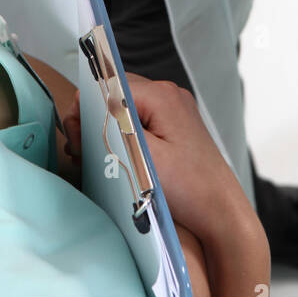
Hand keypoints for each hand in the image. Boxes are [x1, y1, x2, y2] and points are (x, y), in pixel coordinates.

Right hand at [63, 74, 253, 240]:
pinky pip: (140, 119)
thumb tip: (88, 103)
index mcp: (160, 95)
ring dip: (109, 128)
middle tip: (84, 152)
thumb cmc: (190, 188)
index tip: (77, 139)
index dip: (85, 110)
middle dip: (94, 120)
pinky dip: (125, 135)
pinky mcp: (175, 125)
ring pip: (125, 107)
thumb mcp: (144, 156)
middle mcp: (168, 94)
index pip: (107, 85)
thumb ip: (115, 126)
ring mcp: (173, 109)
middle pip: (114, 94)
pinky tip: (121, 156)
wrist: (220, 212)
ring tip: (102, 156)